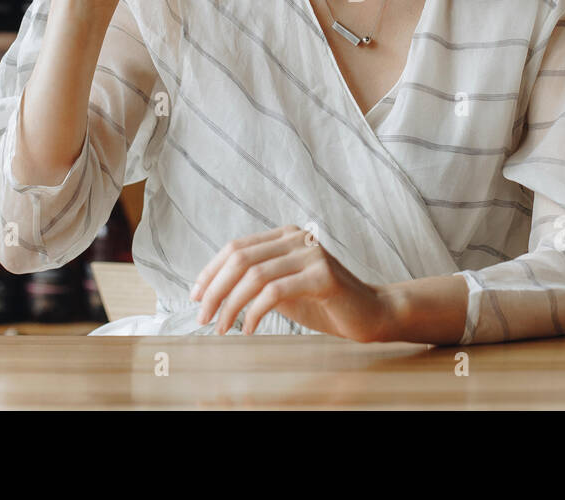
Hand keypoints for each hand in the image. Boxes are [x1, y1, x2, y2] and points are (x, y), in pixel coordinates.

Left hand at [189, 224, 394, 341]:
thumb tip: (211, 291)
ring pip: (255, 275)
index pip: (236, 247)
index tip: (194, 296)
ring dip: (231, 304)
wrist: (369, 313)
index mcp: (285, 236)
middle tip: (202, 316)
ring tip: (221, 327)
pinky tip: (249, 328)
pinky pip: (275, 291)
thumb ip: (256, 281)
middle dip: (215, 289)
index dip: (210, 271)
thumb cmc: (323, 302)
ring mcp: (310, 254)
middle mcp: (296, 238)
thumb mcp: (283, 288)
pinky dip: (255, 312)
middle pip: (240, 258)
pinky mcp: (322, 275)